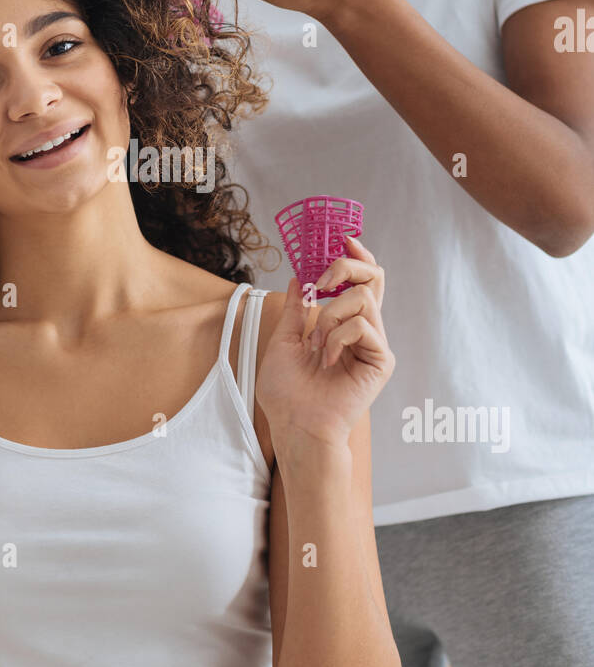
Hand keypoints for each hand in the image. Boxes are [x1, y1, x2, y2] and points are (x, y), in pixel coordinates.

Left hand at [255, 235, 394, 452]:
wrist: (296, 426)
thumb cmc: (288, 393)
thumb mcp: (284, 340)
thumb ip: (296, 309)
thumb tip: (299, 277)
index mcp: (342, 324)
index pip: (359, 281)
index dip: (355, 256)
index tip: (342, 240)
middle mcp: (363, 330)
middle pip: (374, 278)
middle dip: (347, 266)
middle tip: (322, 280)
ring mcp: (374, 344)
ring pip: (364, 298)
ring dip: (330, 314)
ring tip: (315, 343)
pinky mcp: (381, 359)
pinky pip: (364, 325)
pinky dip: (337, 336)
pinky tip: (326, 359)